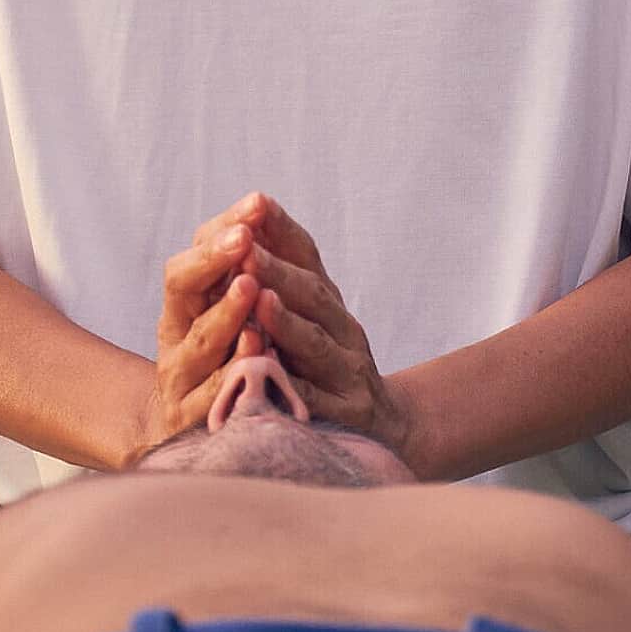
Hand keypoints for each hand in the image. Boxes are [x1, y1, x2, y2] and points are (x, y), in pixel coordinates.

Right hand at [145, 222, 263, 449]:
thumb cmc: (225, 367)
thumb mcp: (229, 317)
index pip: (194, 257)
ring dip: (226, 312)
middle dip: (213, 259)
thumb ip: (242, 272)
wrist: (204, 442)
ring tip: (251, 286)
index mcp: (185, 306)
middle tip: (244, 237)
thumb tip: (264, 209)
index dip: (220, 233)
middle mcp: (175, 337)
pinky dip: (235, 371)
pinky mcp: (193, 421)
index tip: (255, 205)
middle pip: (182, 288)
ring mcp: (180, 380)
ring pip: (199, 341)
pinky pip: (214, 394)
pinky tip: (258, 351)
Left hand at [192, 193, 411, 453]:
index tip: (257, 202)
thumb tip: (246, 227)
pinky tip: (271, 374)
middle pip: (313, 295)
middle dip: (279, 269)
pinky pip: (314, 401)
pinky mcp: (346, 415)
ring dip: (288, 321)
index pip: (309, 257)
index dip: (284, 229)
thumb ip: (286, 281)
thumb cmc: (328, 369)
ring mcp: (348, 373)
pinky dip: (293, 386)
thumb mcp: (313, 320)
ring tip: (260, 298)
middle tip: (245, 247)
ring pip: (316, 344)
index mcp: (330, 303)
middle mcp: (344, 331)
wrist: (385, 429)